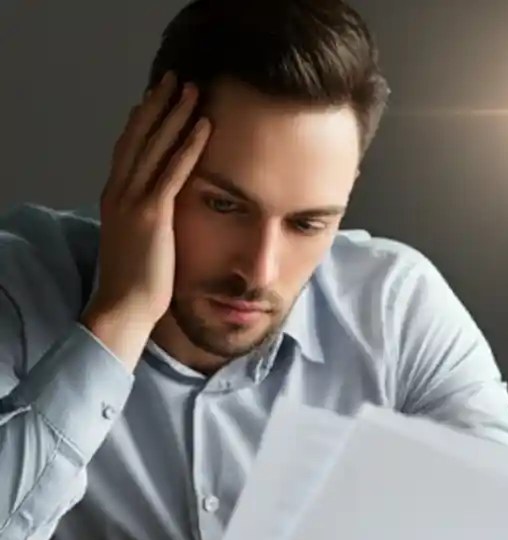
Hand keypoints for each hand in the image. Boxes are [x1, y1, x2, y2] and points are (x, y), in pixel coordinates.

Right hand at [84, 71, 209, 364]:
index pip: (130, 147)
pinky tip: (204, 126)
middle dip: (159, 105)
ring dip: (175, 115)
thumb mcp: (143, 238)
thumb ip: (149, 216)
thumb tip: (164, 206)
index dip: (144, 119)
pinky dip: (189, 146)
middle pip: (140, 136)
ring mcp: (134, 202)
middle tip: (177, 78)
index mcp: (116, 197)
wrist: (125, 307)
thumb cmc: (140, 280)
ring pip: (155, 146)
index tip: (158, 96)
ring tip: (194, 90)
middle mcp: (120, 192)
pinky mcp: (152, 215)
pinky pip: (173, 172)